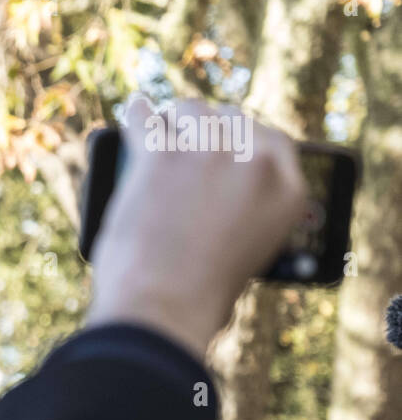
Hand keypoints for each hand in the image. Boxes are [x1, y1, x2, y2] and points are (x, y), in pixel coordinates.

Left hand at [87, 95, 306, 360]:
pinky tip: (132, 115)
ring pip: (190, 110)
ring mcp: (207, 153)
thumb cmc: (199, 298)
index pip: (274, 142)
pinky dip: (135, 116)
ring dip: (174, 119)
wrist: (162, 308)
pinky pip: (144, 117)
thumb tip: (218, 200)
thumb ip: (244, 218)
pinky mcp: (161, 154)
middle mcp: (254, 163)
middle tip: (191, 134)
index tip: (230, 137)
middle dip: (211, 123)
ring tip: (160, 128)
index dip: (247, 137)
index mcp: (287, 191)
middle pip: (233, 118)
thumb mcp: (246, 256)